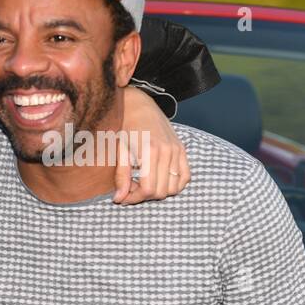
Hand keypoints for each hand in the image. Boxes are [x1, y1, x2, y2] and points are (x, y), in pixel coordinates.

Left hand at [114, 87, 191, 203]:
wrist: (139, 106)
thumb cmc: (125, 127)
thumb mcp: (119, 150)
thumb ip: (121, 176)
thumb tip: (119, 199)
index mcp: (149, 152)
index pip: (148, 190)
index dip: (134, 198)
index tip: (123, 197)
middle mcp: (167, 152)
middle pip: (161, 192)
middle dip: (144, 195)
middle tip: (131, 188)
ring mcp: (177, 151)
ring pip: (174, 188)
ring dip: (159, 191)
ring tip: (144, 182)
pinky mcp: (182, 150)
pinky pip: (185, 177)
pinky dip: (174, 184)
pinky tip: (159, 179)